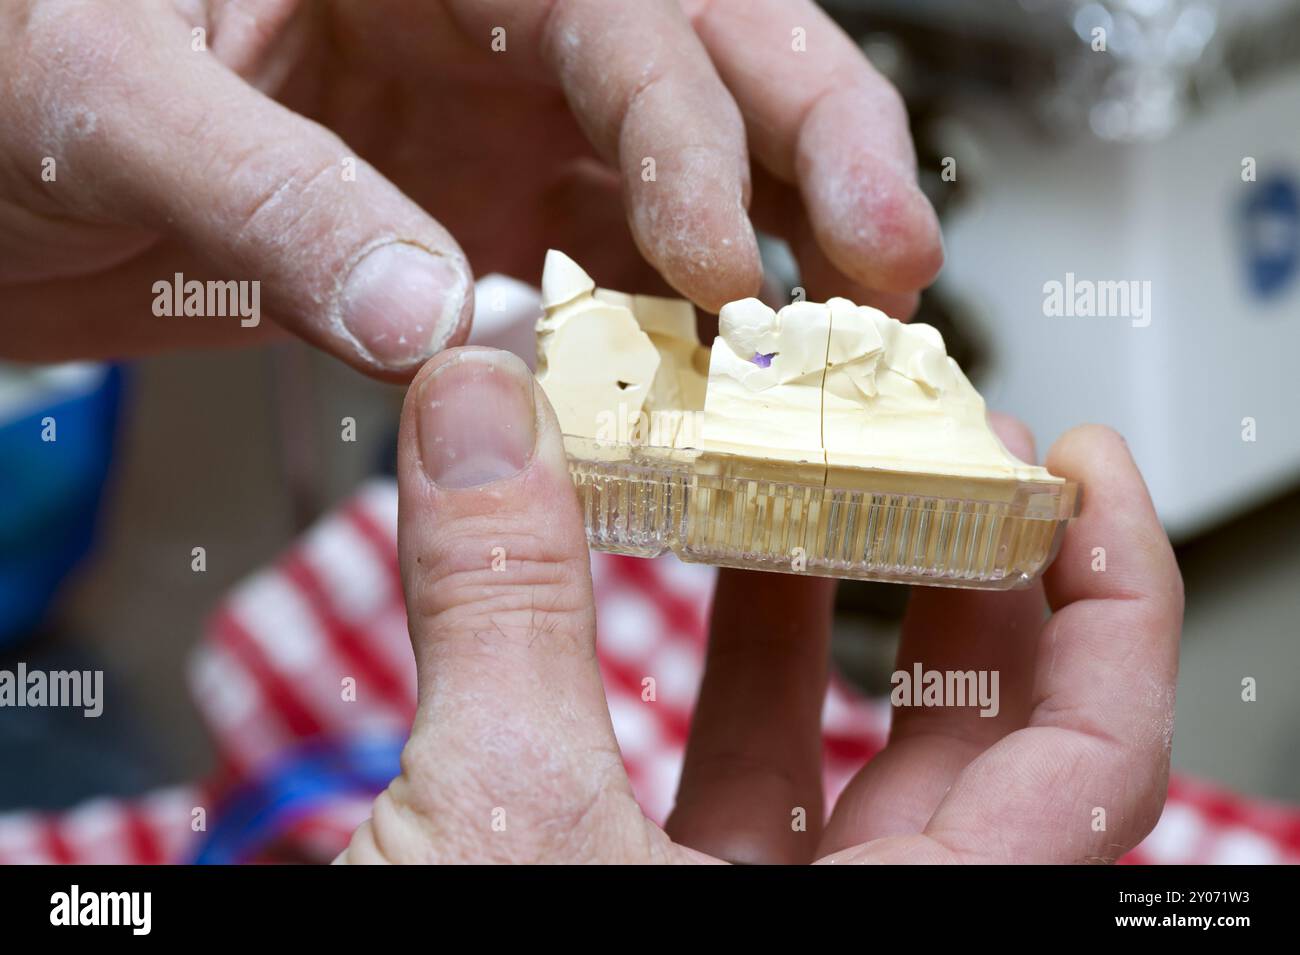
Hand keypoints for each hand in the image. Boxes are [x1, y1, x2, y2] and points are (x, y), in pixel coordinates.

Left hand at [0, 0, 938, 376]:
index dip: (688, 126)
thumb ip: (267, 192)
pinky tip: (692, 398)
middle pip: (708, 60)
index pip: (613, 8)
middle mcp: (486, 29)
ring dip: (765, 260)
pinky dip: (649, 343)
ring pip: (678, 177)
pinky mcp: (471, 229)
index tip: (714, 261)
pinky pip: (594, 282)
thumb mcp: (104, 97)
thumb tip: (426, 316)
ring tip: (836, 347)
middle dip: (816, 153)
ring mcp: (488, 135)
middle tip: (892, 266)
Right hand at [339, 347, 1182, 863]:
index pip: (1093, 759)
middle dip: (959, 574)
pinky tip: (690, 595)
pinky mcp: (679, 932)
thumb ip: (501, 610)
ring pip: (850, 766)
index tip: (1084, 467)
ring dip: (829, 616)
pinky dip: (722, 681)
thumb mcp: (499, 833)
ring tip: (808, 484)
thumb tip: (478, 423)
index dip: (1114, 596)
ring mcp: (770, 946)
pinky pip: (743, 796)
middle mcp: (867, 952)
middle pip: (979, 745)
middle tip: (934, 452)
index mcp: (900, 944)